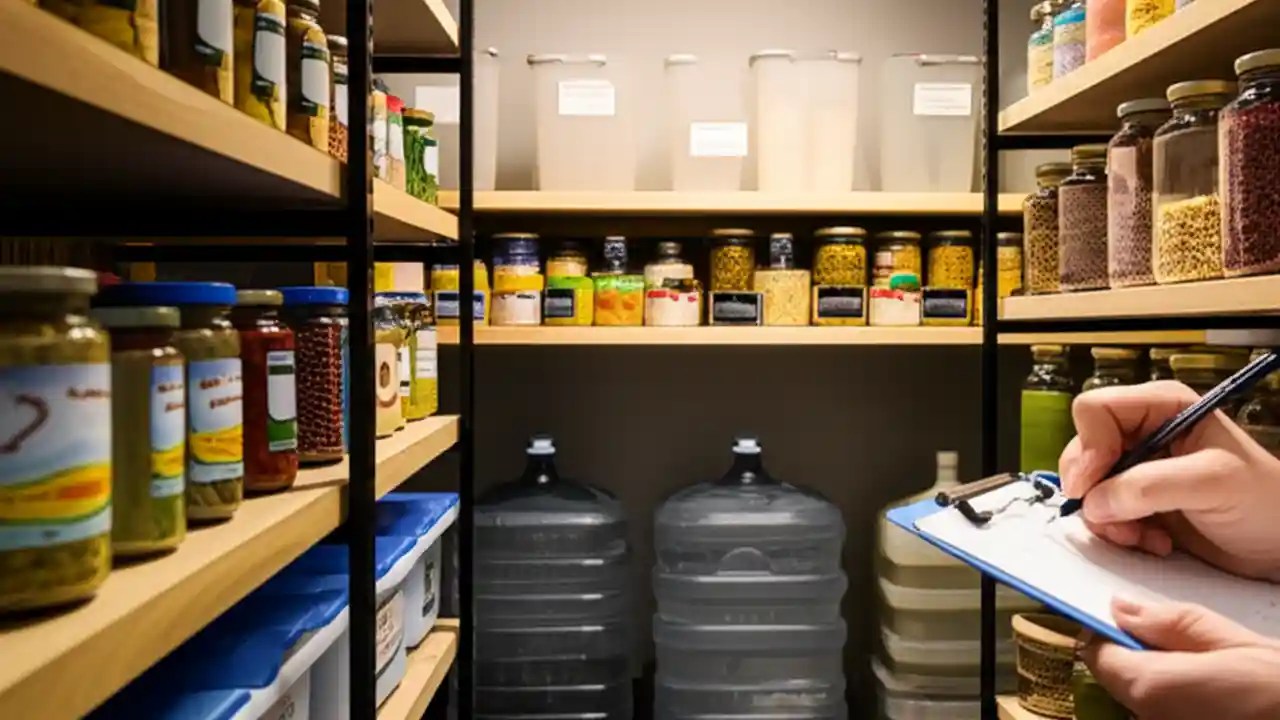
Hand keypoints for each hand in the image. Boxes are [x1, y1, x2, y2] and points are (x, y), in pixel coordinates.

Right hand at [1059, 380, 1279, 581]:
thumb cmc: (1264, 503)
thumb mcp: (1211, 483)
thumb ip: (1150, 486)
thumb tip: (1094, 501)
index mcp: (1161, 407)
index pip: (1094, 410)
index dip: (1088, 445)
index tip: (1093, 483)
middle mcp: (1143, 432)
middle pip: (1082, 450)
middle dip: (1094, 489)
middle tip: (1116, 518)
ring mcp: (1137, 468)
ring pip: (1088, 486)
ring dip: (1107, 518)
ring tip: (1143, 535)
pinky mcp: (1136, 501)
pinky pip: (1101, 512)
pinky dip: (1118, 532)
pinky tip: (1153, 541)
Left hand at [1082, 597, 1279, 719]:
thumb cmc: (1278, 684)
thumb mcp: (1226, 638)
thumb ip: (1167, 623)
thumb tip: (1120, 608)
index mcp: (1149, 686)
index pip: (1098, 655)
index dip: (1110, 634)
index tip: (1135, 624)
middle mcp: (1147, 719)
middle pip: (1120, 681)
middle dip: (1138, 658)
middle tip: (1183, 648)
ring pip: (1142, 702)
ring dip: (1160, 684)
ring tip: (1207, 674)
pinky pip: (1163, 716)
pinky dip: (1178, 703)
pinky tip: (1213, 698)